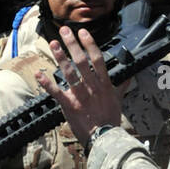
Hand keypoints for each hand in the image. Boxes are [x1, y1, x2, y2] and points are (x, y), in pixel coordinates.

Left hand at [35, 27, 122, 146]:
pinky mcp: (70, 105)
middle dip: (72, 44)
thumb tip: (129, 77)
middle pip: (81, 61)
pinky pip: (57, 92)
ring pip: (69, 73)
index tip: (83, 32)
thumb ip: (122, 86)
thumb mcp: (119, 100)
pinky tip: (40, 74)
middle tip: (64, 31)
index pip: (97, 59)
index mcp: (104, 84)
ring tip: (53, 44)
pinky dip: (47, 83)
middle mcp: (92, 87)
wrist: (104, 137)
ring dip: (60, 57)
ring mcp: (80, 96)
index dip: (89, 43)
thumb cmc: (111, 120)